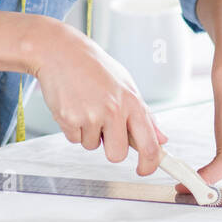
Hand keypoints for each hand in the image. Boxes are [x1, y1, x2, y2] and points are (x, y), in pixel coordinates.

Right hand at [29, 20, 168, 174]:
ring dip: (89, 133)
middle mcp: (113, 109)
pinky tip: (73, 106)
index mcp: (131, 102)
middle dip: (110, 148)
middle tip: (104, 129)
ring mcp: (90, 115)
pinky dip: (73, 128)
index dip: (150, 163)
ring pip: (92, 146)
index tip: (145, 169)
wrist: (59, 52)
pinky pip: (74, 139)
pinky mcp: (68, 119)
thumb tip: (161, 139)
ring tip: (85, 106)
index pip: (149, 144)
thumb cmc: (93, 67)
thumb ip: (145, 114)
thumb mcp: (126, 84)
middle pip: (117, 155)